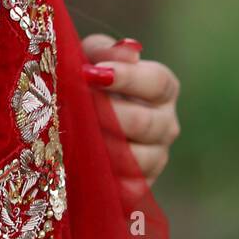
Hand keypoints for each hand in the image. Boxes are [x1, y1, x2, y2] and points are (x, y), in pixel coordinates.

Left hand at [80, 34, 180, 199]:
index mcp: (161, 88)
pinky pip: (129, 189)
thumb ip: (105, 51)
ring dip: (105, 147)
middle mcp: (166, 123)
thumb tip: (128, 50)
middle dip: (110, 115)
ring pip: (139, 159)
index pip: (157, 82)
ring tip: (77, 136)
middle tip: (79, 108)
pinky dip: (107, 178)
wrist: (72, 121)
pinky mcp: (140, 187)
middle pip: (147, 123)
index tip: (93, 74)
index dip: (127, 77)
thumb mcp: (91, 57)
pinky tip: (85, 165)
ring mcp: (155, 157)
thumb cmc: (86, 80)